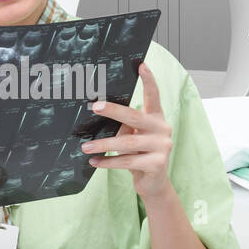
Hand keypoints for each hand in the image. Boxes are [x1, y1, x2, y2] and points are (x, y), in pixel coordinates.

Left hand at [79, 62, 172, 201]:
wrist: (154, 183)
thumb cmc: (140, 154)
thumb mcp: (133, 137)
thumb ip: (125, 126)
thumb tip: (101, 115)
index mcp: (157, 118)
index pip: (154, 96)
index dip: (149, 80)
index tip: (141, 65)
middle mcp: (162, 129)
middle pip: (135, 117)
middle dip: (113, 111)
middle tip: (95, 107)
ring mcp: (162, 147)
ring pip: (127, 143)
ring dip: (103, 145)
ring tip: (85, 147)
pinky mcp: (157, 164)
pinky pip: (127, 161)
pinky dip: (108, 162)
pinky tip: (94, 162)